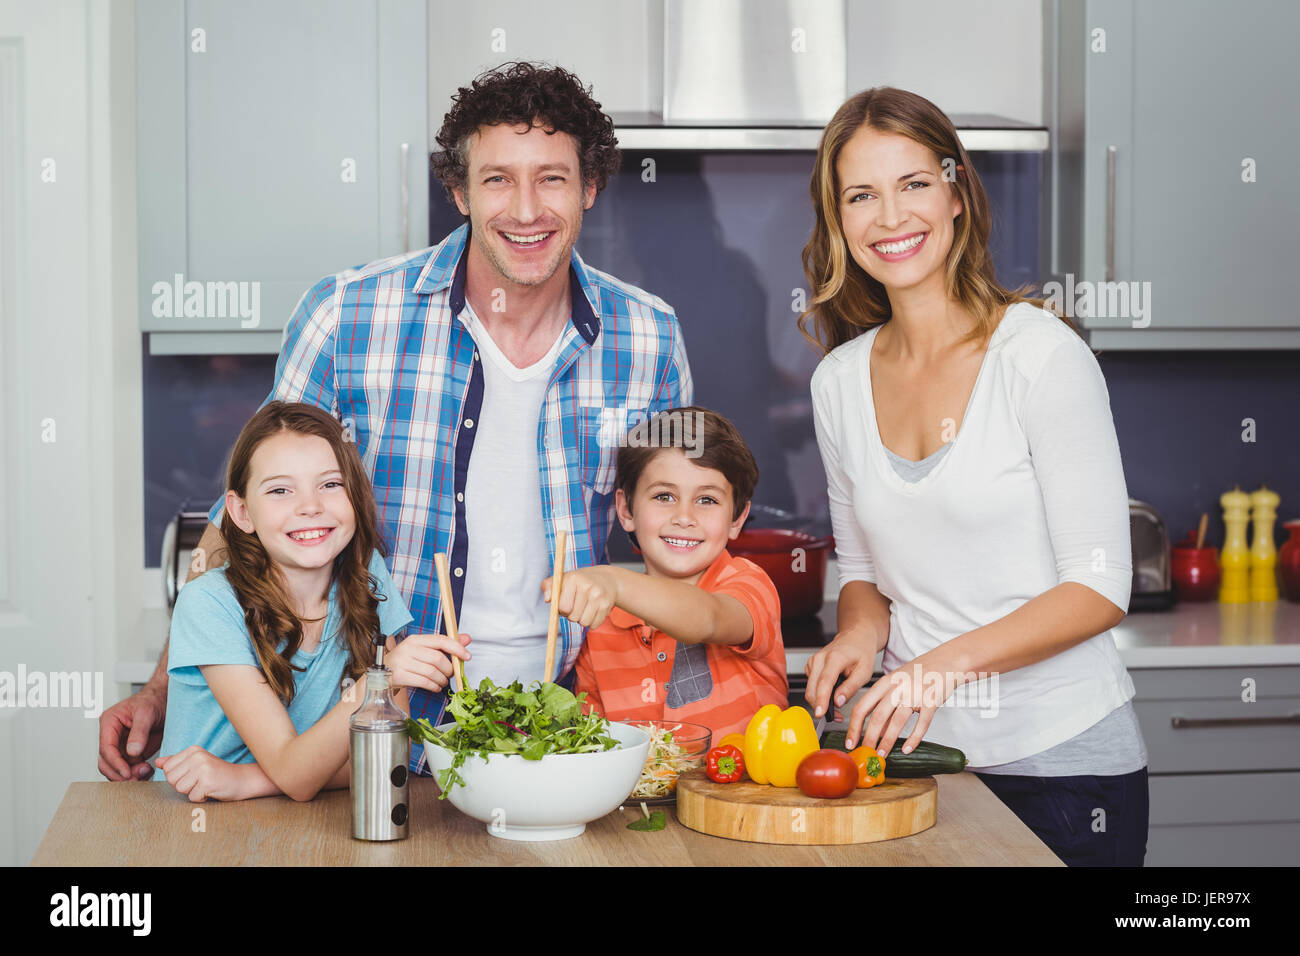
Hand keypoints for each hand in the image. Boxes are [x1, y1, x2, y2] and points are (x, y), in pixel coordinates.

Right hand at [98, 684, 166, 780]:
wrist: (166, 700)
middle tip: (136, 778)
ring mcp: (121, 745)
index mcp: (109, 722)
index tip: (126, 773)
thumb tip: (132, 752)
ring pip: (116, 768)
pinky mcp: (131, 753)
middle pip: (106, 762)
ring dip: (128, 776)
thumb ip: (139, 732)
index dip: (115, 763)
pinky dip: (136, 774)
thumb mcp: (147, 712)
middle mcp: (112, 735)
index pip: (106, 748)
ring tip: (145, 772)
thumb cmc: (154, 701)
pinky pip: (129, 768)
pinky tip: (147, 771)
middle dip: (119, 773)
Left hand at [156, 746, 250, 801]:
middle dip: (184, 786)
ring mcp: (203, 768)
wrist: (243, 780)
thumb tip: (158, 762)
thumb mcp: (197, 764)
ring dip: (192, 793)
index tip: (194, 776)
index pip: (168, 769)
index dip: (179, 778)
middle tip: (200, 782)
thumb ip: (177, 762)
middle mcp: (197, 756)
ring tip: (206, 786)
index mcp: (193, 750)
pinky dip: (201, 799)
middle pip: (171, 779)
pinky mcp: (208, 782)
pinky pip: (192, 797)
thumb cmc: (218, 774)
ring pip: (180, 789)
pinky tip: (211, 791)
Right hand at [385, 632, 471, 692]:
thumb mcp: (423, 650)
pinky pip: (424, 682)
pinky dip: (434, 686)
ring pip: (432, 671)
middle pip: (437, 658)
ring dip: (442, 679)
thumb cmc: (405, 662)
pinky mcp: (399, 675)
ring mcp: (403, 662)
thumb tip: (466, 638)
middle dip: (449, 669)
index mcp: (416, 639)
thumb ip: (445, 645)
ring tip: (442, 682)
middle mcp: (408, 648)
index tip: (467, 656)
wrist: (381, 674)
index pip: (441, 640)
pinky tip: (435, 687)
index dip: (457, 648)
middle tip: (450, 674)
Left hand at [542, 566, 618, 629]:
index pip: (563, 607)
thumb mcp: (563, 579)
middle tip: (576, 606)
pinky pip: (594, 625)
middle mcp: (587, 586)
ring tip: (584, 608)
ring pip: (584, 623)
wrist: (607, 579)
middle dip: (571, 615)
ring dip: (581, 620)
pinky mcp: (606, 605)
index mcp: (573, 578)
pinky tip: (593, 611)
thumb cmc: (579, 582)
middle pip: (573, 617)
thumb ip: (548, 586)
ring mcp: (598, 596)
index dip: (562, 609)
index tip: (566, 603)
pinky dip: (592, 622)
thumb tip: (547, 599)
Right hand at [804, 627, 878, 719]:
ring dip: (820, 701)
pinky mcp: (810, 666)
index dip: (821, 700)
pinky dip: (819, 694)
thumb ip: (851, 688)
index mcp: (834, 658)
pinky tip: (831, 693)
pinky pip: (811, 685)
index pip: (824, 682)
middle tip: (837, 716)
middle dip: (822, 706)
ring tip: (837, 705)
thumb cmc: (862, 652)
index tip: (821, 713)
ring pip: (810, 689)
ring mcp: (813, 661)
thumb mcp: (865, 671)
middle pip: (812, 689)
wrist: (856, 637)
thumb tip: (838, 702)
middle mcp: (819, 659)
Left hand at [844, 655, 959, 756]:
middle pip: (877, 716)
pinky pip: (921, 724)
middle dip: (868, 738)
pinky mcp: (931, 701)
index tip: (850, 742)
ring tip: (882, 754)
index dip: (854, 727)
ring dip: (887, 741)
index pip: (862, 706)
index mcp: (885, 682)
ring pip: (896, 722)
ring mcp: (914, 694)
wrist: (946, 660)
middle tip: (865, 753)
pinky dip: (913, 739)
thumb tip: (877, 731)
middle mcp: (897, 688)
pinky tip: (907, 749)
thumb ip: (885, 704)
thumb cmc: (920, 673)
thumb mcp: (896, 683)